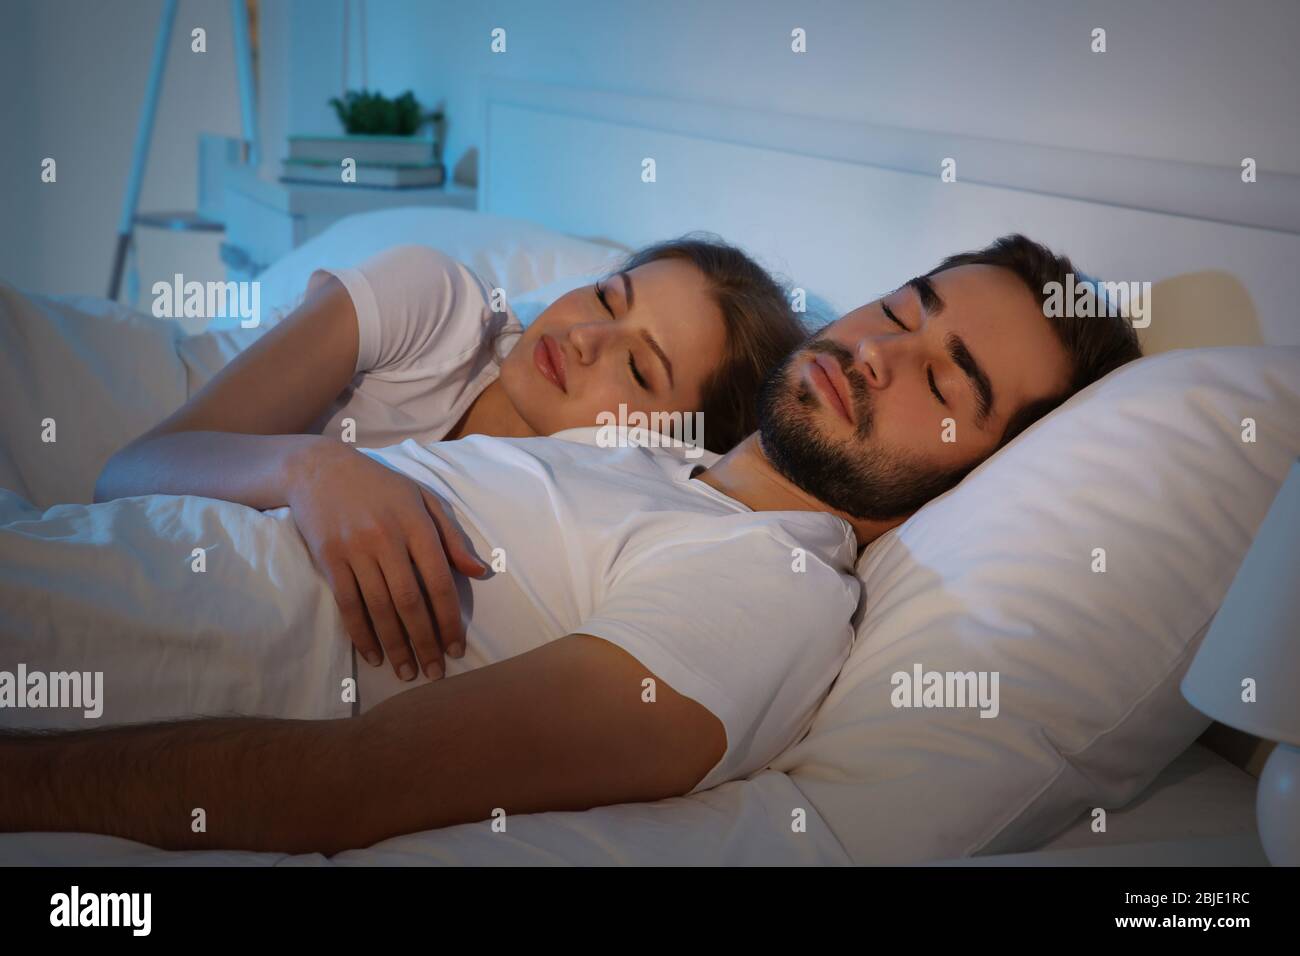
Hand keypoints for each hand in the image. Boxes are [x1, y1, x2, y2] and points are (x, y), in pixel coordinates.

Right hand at [285, 440, 486, 680]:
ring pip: (379, 607)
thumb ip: (452, 537)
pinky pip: (348, 603)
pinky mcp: (329, 558)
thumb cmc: (381, 487)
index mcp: (417, 524)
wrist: (321, 469)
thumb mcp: (424, 500)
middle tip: (434, 672)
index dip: (449, 618)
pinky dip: (361, 633)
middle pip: (409, 600)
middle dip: (425, 641)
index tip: (456, 648)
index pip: (439, 580)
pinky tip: (373, 655)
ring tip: (407, 672)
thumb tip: (480, 572)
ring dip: (395, 645)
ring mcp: (356, 549)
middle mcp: (387, 538)